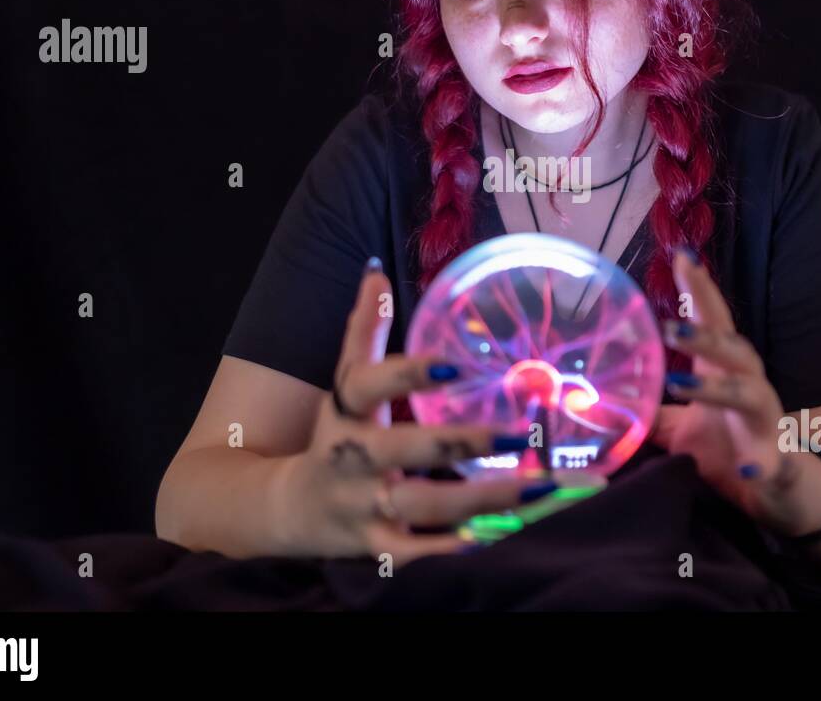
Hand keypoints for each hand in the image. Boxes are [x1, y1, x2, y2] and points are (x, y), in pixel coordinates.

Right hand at [274, 262, 550, 563]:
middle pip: (404, 449)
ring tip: (537, 487)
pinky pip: (415, 551)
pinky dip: (452, 549)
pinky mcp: (375, 545)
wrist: (283, 510)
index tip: (452, 364)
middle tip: (519, 433)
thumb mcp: (342, 384)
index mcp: (346, 411)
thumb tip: (376, 270)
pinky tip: (499, 536)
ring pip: (421, 504)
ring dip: (480, 498)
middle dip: (461, 443)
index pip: (369, 385)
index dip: (406, 375)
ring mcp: (363, 505)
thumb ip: (364, 330)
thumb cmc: (333, 435)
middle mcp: (352, 458)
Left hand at [649, 250, 798, 530]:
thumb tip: (592, 397)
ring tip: (681, 385)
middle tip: (671, 327)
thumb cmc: (725, 445)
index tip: (682, 256)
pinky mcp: (778, 464)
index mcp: (723, 371)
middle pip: (732, 350)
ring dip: (718, 390)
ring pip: (750, 396)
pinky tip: (749, 470)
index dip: (700, 290)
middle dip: (705, 336)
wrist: (777, 490)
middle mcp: (749, 386)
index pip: (712, 322)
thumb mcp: (678, 427)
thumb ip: (645, 409)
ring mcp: (766, 424)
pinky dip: (763, 465)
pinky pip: (774, 463)